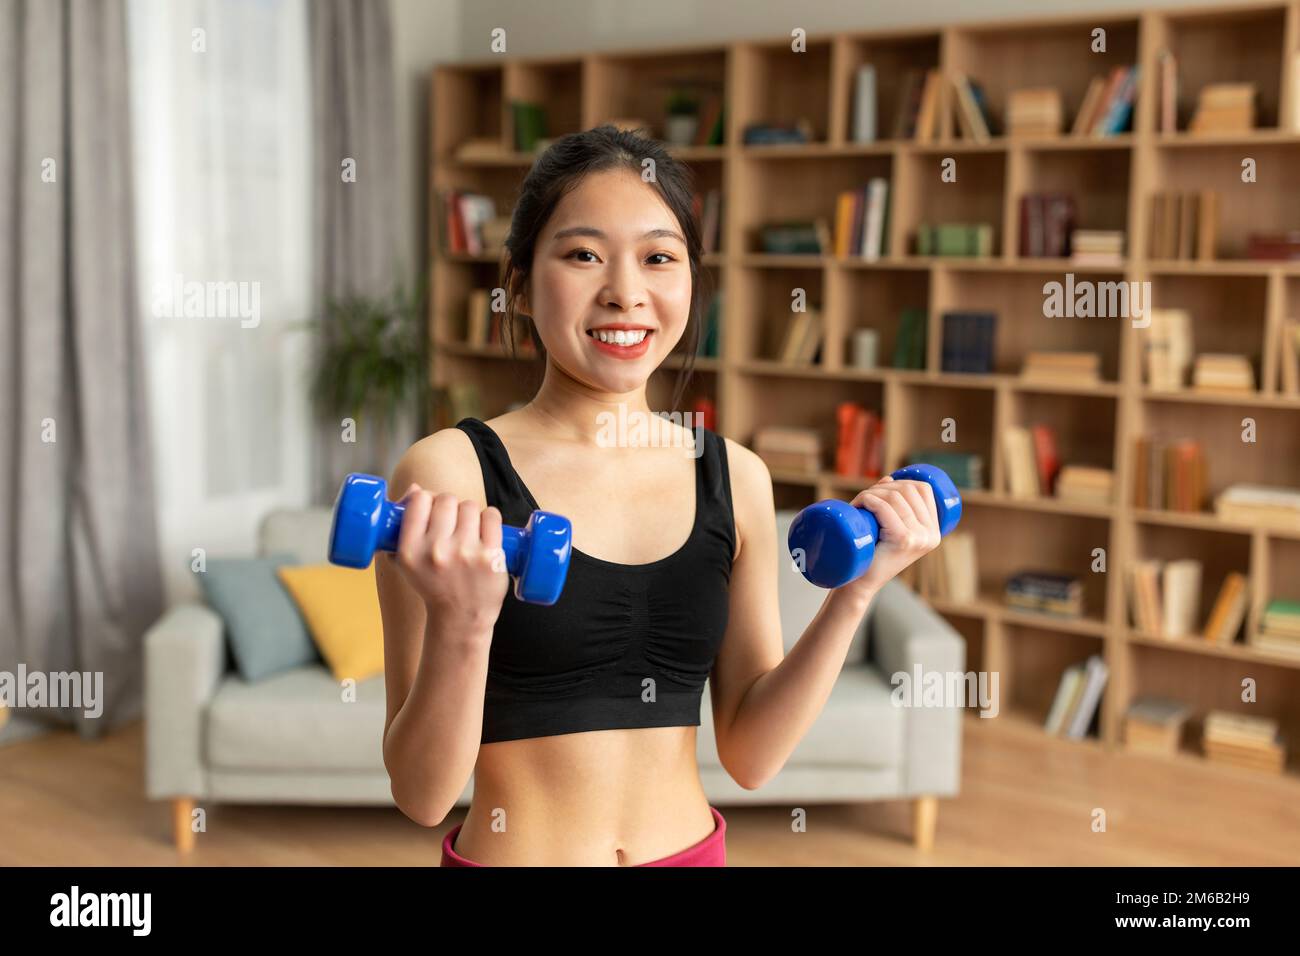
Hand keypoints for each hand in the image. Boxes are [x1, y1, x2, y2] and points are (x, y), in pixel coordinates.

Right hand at [388, 483, 509, 636]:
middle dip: (450, 505)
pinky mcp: (490, 557)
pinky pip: (491, 516)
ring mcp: (465, 553)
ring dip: (470, 512)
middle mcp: (436, 551)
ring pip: (470, 506)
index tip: (432, 508)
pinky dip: (489, 518)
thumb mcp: (407, 562)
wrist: (460, 617)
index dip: (427, 498)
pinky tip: (485, 528)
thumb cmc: (433, 585)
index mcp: (410, 551)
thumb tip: (415, 488)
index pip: (419, 500)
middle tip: (453, 520)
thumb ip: (404, 526)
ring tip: (469, 528)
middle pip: (447, 500)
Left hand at [837, 475, 942, 600]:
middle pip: (908, 490)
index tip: (879, 491)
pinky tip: (860, 504)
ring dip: (871, 493)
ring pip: (895, 497)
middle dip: (882, 487)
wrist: (860, 583)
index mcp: (934, 531)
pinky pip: (885, 509)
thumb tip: (889, 477)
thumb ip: (894, 504)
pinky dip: (870, 500)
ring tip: (858, 504)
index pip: (923, 489)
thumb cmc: (871, 554)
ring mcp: (919, 538)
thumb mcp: (890, 527)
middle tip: (863, 500)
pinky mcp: (904, 540)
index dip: (900, 481)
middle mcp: (932, 535)